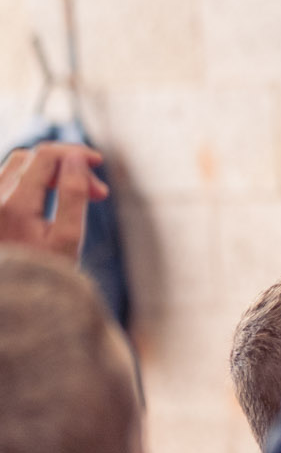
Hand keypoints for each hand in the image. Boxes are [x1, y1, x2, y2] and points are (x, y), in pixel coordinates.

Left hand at [0, 142, 108, 262]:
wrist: (11, 300)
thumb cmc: (43, 274)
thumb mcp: (67, 239)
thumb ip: (74, 195)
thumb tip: (77, 159)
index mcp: (14, 204)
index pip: (45, 156)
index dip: (75, 153)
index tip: (99, 163)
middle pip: (31, 158)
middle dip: (66, 164)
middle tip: (97, 192)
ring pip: (18, 166)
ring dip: (50, 171)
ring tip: (76, 192)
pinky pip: (8, 178)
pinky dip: (34, 179)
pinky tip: (52, 196)